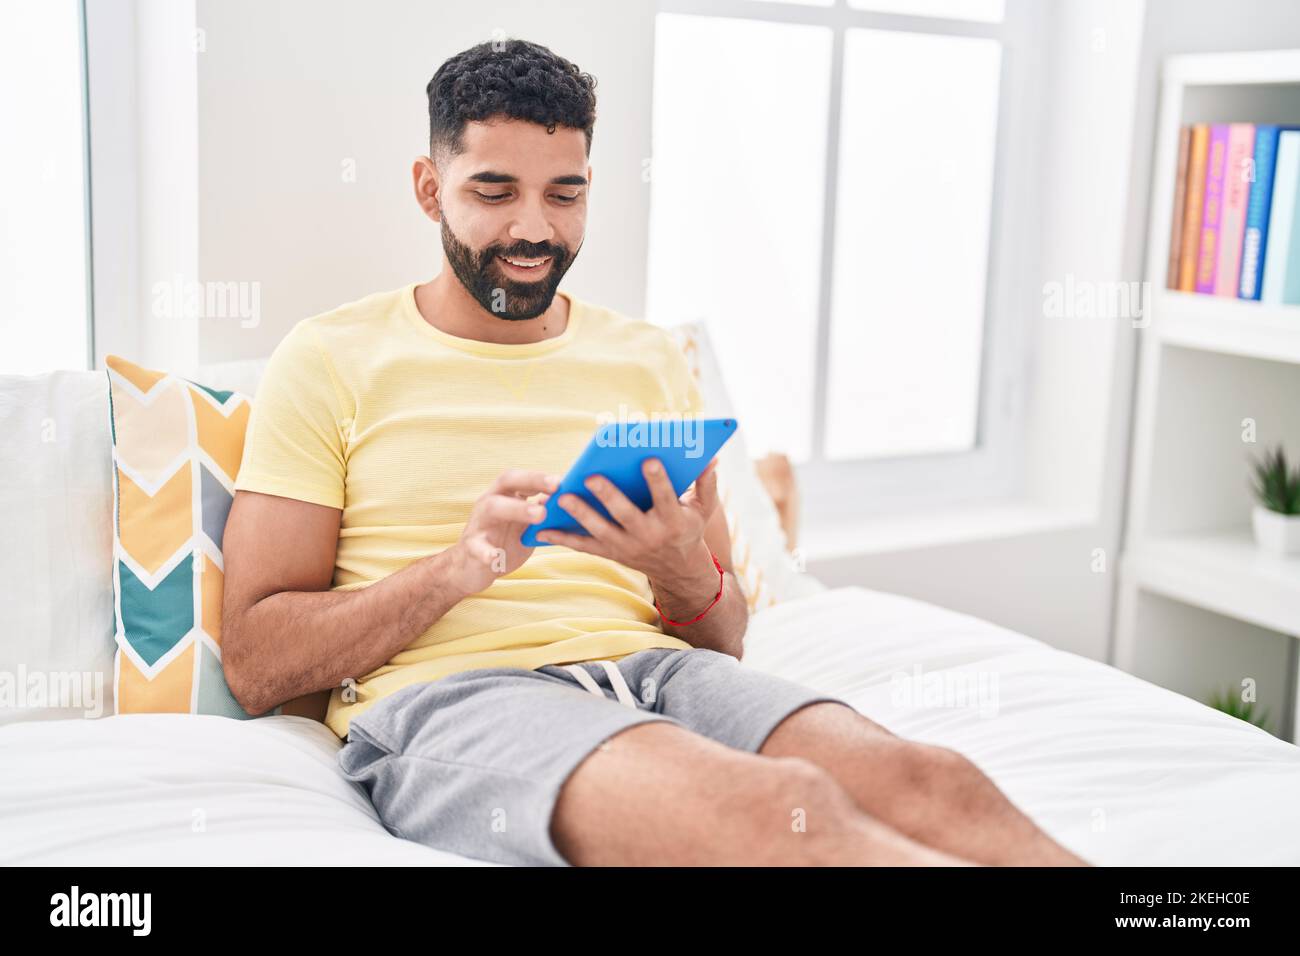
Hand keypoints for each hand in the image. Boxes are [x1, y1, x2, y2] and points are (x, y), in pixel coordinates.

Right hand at [450, 468, 558, 594]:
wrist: (472, 568)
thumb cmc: (504, 541)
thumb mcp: (526, 525)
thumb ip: (543, 511)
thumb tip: (571, 499)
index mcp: (505, 495)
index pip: (521, 477)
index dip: (541, 476)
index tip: (563, 479)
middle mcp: (490, 502)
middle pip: (507, 481)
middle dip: (532, 480)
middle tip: (556, 486)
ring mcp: (479, 523)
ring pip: (493, 508)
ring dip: (517, 509)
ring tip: (540, 515)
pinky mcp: (471, 547)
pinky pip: (477, 547)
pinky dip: (486, 552)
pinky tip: (495, 557)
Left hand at [537, 456, 719, 580]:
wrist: (678, 569)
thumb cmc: (688, 528)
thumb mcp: (704, 508)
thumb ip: (706, 482)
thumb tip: (711, 457)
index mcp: (672, 521)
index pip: (666, 498)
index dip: (658, 480)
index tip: (649, 459)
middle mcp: (648, 536)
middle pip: (625, 514)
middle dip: (608, 496)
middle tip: (591, 476)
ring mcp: (627, 547)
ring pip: (600, 530)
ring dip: (581, 514)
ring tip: (563, 496)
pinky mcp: (610, 553)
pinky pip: (583, 546)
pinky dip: (562, 538)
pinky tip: (541, 528)